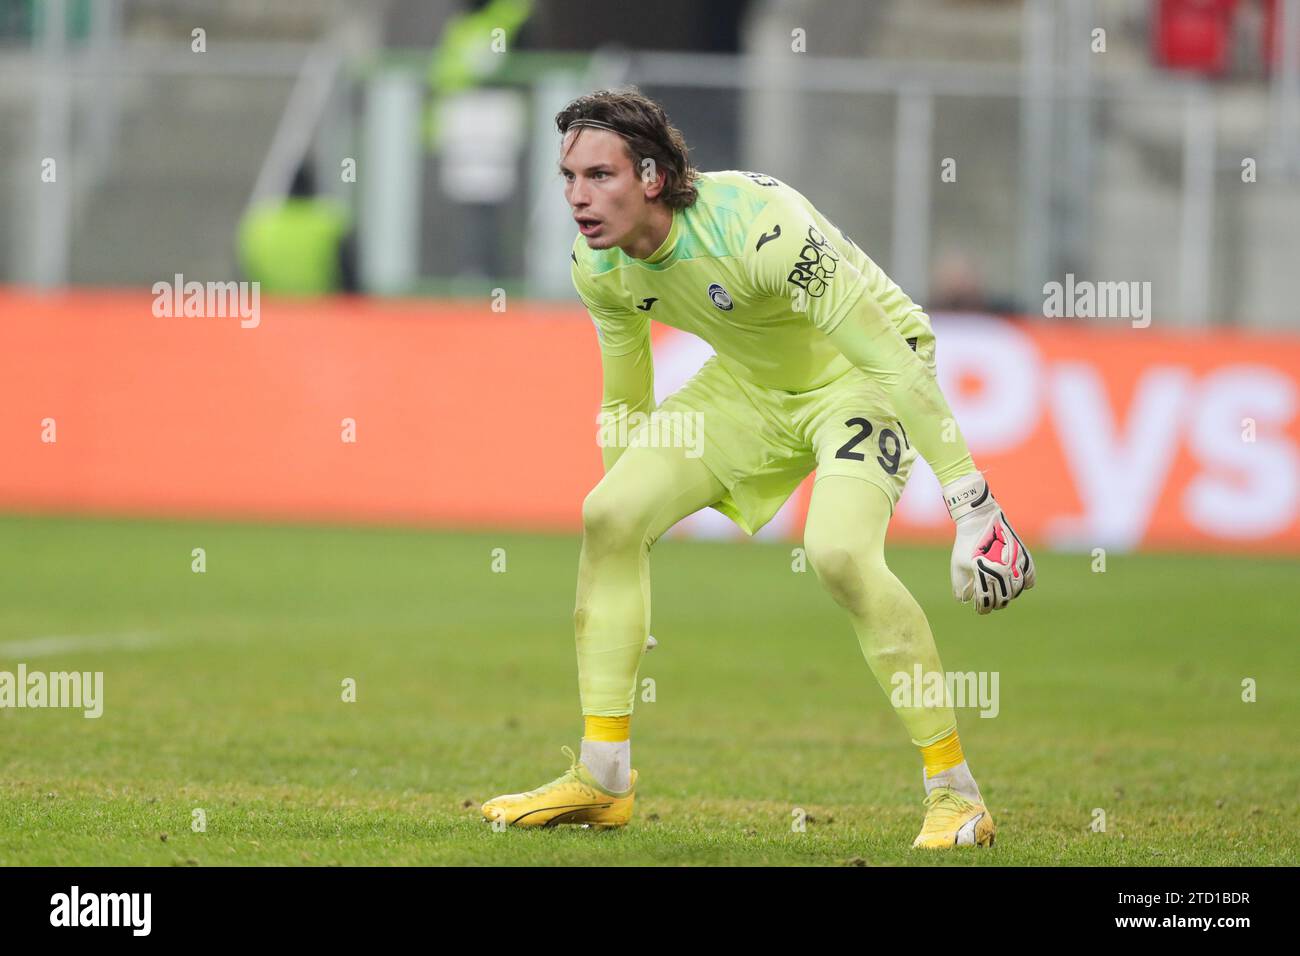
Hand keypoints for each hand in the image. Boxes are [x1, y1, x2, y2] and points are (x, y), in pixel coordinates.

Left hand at [943, 472, 1034, 613]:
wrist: (980, 519)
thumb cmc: (966, 543)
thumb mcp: (957, 565)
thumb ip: (960, 585)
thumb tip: (965, 601)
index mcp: (984, 574)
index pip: (986, 602)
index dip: (982, 608)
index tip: (980, 607)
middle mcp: (1002, 571)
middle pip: (1003, 599)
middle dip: (995, 604)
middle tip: (989, 601)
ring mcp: (1015, 564)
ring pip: (1016, 591)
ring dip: (1008, 595)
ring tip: (1000, 593)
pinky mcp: (1024, 557)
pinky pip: (1029, 579)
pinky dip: (1023, 584)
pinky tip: (1015, 583)